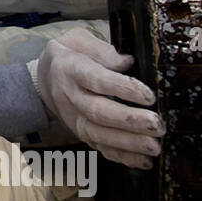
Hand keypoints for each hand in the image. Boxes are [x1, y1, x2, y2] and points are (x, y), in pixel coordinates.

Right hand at [34, 29, 164, 168]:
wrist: (44, 79)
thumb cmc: (69, 55)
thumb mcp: (77, 39)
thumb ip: (100, 48)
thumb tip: (126, 62)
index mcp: (70, 69)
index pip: (96, 80)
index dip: (122, 88)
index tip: (148, 95)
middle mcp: (70, 97)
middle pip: (99, 112)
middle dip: (129, 121)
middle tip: (157, 124)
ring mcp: (74, 119)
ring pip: (99, 135)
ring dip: (128, 143)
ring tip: (154, 145)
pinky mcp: (82, 134)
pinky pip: (101, 149)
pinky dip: (122, 157)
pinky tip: (143, 161)